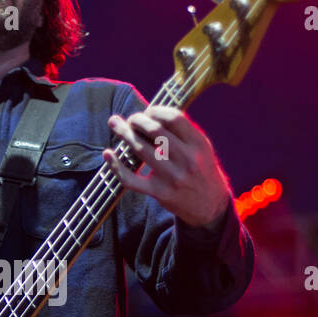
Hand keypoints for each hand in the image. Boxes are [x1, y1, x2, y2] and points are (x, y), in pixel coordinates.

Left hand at [103, 106, 231, 230]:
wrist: (209, 205)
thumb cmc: (200, 170)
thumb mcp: (201, 147)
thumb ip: (181, 131)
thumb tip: (149, 114)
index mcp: (198, 144)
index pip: (174, 118)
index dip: (156, 110)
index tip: (148, 112)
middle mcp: (186, 159)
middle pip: (154, 131)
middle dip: (137, 120)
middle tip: (130, 119)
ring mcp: (172, 177)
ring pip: (140, 150)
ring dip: (124, 134)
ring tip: (116, 125)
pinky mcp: (159, 193)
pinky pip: (131, 179)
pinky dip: (116, 166)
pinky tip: (108, 154)